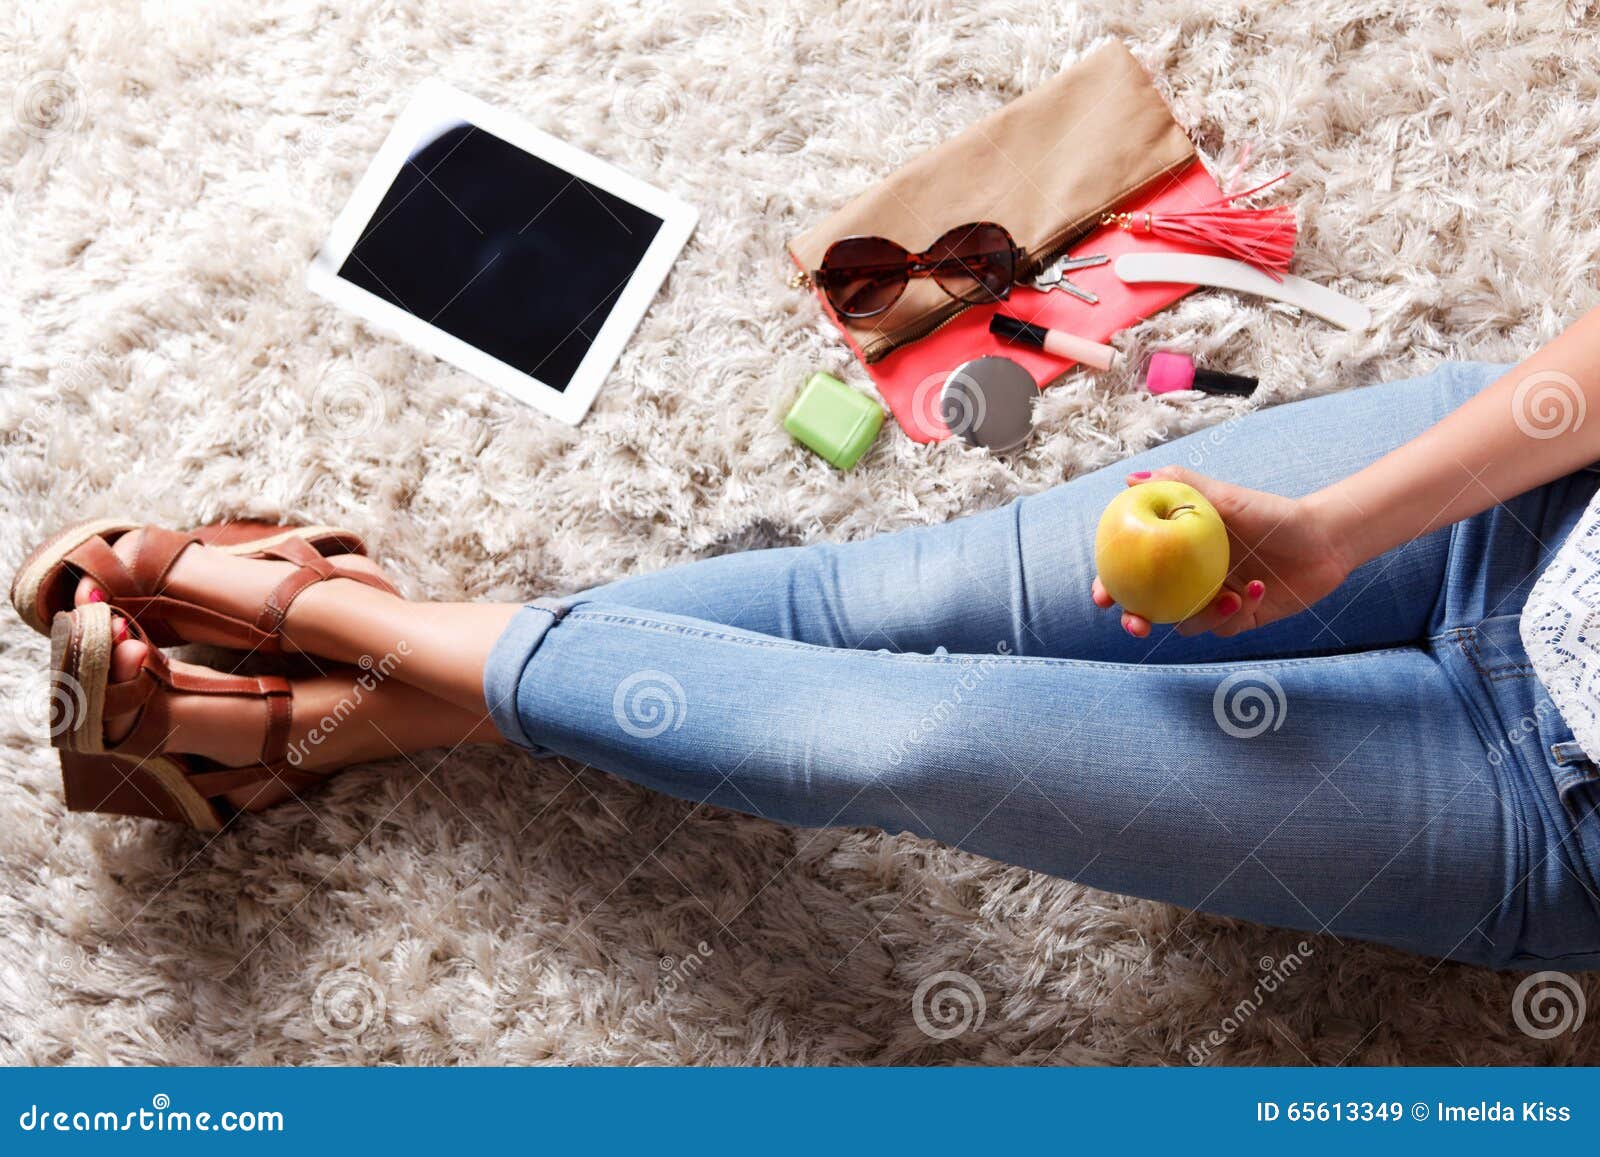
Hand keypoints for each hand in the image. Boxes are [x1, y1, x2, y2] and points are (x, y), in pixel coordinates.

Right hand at [1091, 466, 1354, 638]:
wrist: (1322, 539)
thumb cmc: (1271, 513)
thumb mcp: (1226, 497)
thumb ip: (1180, 486)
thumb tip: (1131, 479)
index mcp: (1177, 553)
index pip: (1132, 572)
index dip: (1111, 585)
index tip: (1103, 594)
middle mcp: (1189, 580)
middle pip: (1149, 608)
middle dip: (1137, 621)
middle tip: (1137, 624)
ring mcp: (1212, 601)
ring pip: (1187, 624)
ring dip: (1202, 615)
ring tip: (1229, 594)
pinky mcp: (1239, 618)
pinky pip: (1225, 626)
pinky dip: (1239, 610)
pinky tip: (1256, 588)